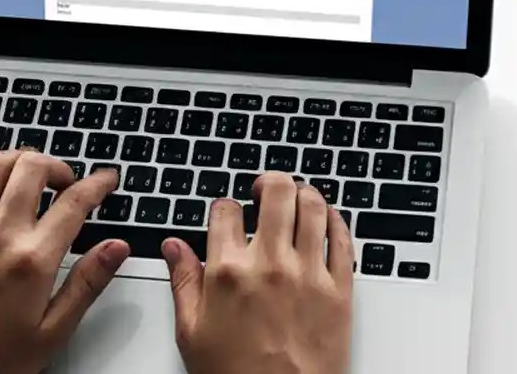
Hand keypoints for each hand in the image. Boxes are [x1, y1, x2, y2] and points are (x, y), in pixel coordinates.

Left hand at [0, 151, 129, 373]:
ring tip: (32, 174)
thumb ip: (88, 283)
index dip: (98, 184)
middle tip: (69, 182)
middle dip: (58, 165)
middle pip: (31, 169)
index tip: (107, 180)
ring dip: (18, 160)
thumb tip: (116, 249)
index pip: (74, 202)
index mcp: (32, 261)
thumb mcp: (53, 330)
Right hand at [162, 174, 353, 373]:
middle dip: (270, 183)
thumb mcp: (192, 333)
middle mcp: (271, 265)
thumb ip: (183, 282)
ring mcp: (309, 274)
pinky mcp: (340, 288)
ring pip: (314, 207)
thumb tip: (173, 247)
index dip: (225, 206)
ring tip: (296, 198)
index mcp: (229, 273)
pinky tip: (327, 220)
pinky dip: (336, 220)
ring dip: (304, 194)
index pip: (226, 211)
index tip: (228, 214)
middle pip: (278, 193)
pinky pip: (343, 239)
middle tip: (266, 189)